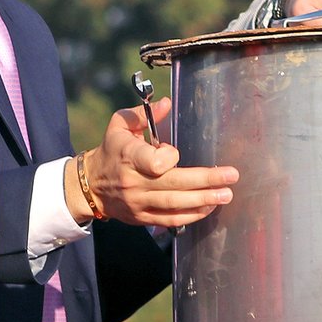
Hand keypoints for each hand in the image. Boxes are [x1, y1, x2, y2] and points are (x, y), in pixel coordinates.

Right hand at [65, 100, 238, 227]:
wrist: (91, 185)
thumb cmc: (111, 150)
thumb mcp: (120, 125)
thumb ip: (144, 114)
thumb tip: (167, 102)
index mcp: (128, 156)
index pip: (154, 162)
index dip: (169, 158)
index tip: (175, 152)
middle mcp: (134, 182)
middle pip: (173, 184)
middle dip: (205, 181)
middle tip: (231, 176)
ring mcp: (138, 202)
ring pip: (175, 205)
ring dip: (204, 200)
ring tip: (226, 194)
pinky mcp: (142, 218)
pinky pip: (170, 219)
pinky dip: (192, 215)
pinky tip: (209, 207)